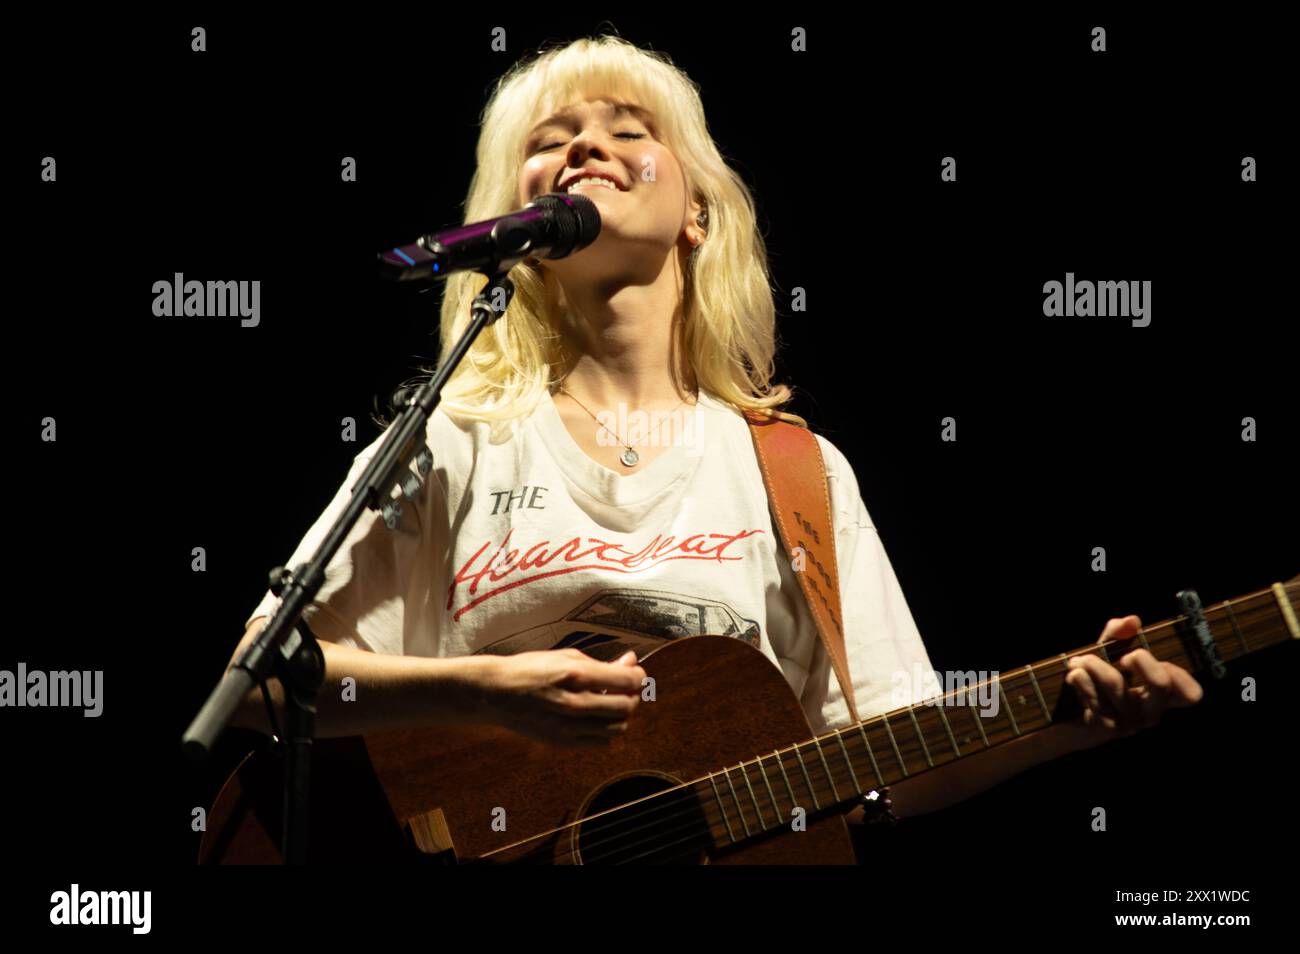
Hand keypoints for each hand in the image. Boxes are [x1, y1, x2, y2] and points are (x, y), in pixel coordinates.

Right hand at [477, 648, 645, 747]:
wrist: (497, 693)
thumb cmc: (532, 668)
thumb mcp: (567, 656)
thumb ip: (601, 664)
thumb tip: (631, 662)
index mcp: (577, 676)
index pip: (628, 682)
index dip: (638, 676)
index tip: (634, 671)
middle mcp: (575, 703)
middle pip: (627, 707)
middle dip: (631, 695)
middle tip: (623, 686)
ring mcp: (569, 727)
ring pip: (617, 728)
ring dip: (620, 714)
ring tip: (608, 701)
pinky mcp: (563, 742)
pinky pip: (600, 741)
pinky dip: (605, 729)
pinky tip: (595, 716)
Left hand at [1060, 615, 1203, 750]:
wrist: (1066, 720)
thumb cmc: (1095, 682)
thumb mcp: (1107, 655)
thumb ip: (1119, 635)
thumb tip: (1132, 620)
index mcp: (1160, 698)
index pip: (1191, 694)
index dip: (1178, 673)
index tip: (1145, 658)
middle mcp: (1150, 713)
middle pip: (1161, 683)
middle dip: (1139, 659)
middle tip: (1122, 656)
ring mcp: (1128, 723)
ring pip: (1116, 684)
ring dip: (1094, 663)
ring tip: (1078, 660)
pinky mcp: (1103, 728)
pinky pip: (1094, 697)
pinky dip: (1080, 678)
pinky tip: (1073, 673)